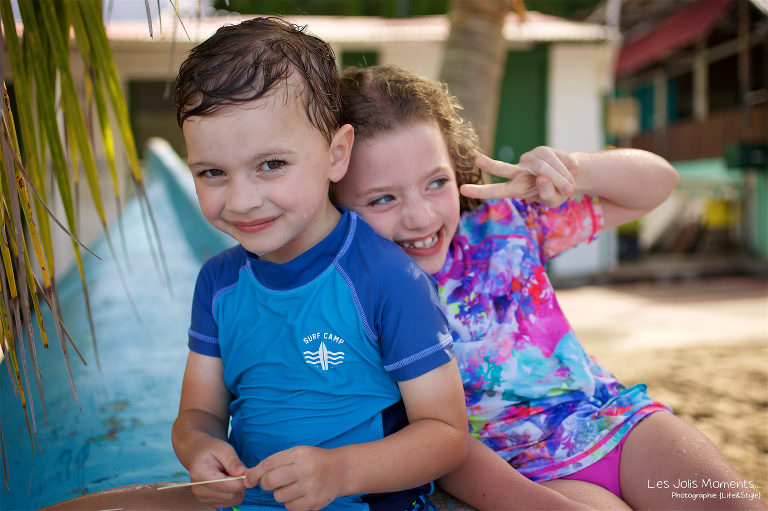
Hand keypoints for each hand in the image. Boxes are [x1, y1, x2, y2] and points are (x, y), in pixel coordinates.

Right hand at [187, 436, 247, 506]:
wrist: (197, 454)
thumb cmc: (211, 449)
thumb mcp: (223, 448)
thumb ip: (233, 461)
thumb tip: (243, 473)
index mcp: (200, 474)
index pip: (226, 485)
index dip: (241, 480)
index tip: (246, 471)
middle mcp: (199, 489)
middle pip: (231, 496)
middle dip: (240, 484)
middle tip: (238, 471)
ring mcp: (202, 498)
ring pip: (232, 501)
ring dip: (237, 489)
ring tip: (231, 475)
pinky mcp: (208, 502)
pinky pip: (229, 503)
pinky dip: (233, 493)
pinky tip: (228, 482)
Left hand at [246, 445, 344, 510]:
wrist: (341, 470)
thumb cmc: (313, 461)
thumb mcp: (296, 454)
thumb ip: (274, 462)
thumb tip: (249, 477)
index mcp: (298, 454)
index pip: (268, 465)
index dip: (254, 474)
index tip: (249, 480)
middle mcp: (305, 469)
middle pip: (270, 482)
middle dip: (266, 484)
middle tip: (272, 483)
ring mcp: (310, 487)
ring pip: (279, 496)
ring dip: (281, 494)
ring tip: (293, 487)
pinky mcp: (314, 502)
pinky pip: (290, 507)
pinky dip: (291, 503)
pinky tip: (299, 494)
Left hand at [460, 147, 576, 207]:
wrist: (571, 175)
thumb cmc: (557, 192)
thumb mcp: (554, 201)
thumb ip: (548, 193)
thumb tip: (542, 177)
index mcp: (517, 189)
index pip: (496, 191)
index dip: (480, 192)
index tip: (462, 190)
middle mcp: (518, 173)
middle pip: (502, 169)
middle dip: (490, 165)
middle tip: (477, 159)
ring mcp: (529, 160)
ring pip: (543, 168)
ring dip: (560, 179)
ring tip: (568, 187)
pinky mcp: (542, 151)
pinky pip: (556, 161)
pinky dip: (566, 170)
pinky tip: (568, 171)